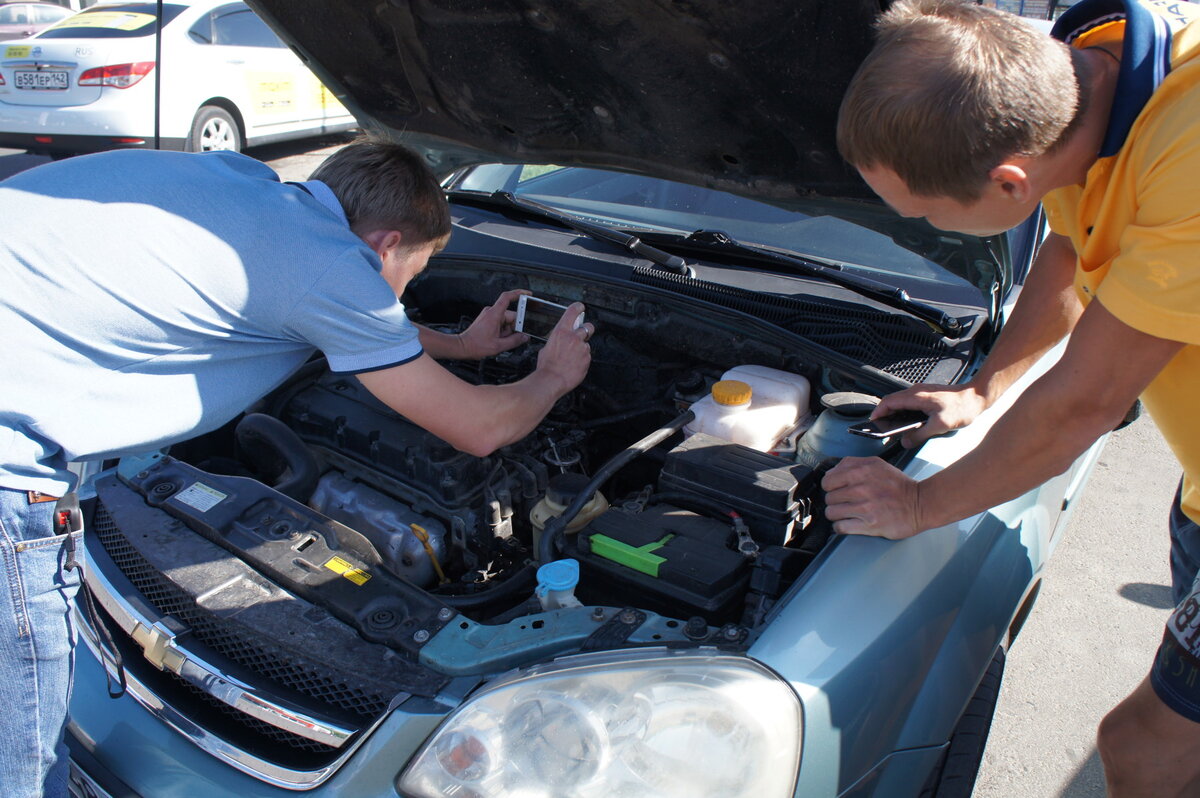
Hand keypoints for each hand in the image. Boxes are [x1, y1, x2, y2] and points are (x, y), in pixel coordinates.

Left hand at [456, 289, 530, 358]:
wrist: (462, 346)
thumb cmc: (475, 345)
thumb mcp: (498, 346)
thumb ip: (515, 341)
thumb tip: (525, 337)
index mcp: (494, 314)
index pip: (507, 297)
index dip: (519, 293)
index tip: (528, 294)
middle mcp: (491, 312)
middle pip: (511, 315)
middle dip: (514, 327)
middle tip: (510, 337)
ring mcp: (489, 315)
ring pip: (507, 321)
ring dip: (508, 331)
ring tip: (500, 340)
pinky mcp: (488, 320)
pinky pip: (501, 323)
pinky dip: (503, 331)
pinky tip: (498, 339)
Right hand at [536, 302, 592, 394]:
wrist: (552, 380)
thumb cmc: (547, 366)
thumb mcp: (547, 347)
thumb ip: (556, 341)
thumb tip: (559, 341)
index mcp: (561, 332)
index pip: (572, 312)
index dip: (578, 307)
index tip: (580, 307)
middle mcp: (573, 337)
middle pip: (587, 326)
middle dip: (586, 329)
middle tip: (582, 334)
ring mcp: (582, 348)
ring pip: (586, 344)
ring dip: (581, 349)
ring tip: (572, 357)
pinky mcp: (587, 359)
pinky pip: (587, 356)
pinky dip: (582, 359)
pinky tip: (574, 364)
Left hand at [822, 456, 922, 538]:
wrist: (921, 504)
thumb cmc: (899, 486)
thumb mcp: (877, 465)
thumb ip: (853, 464)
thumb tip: (833, 471)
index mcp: (861, 471)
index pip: (828, 480)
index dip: (830, 486)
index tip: (836, 490)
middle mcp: (861, 488)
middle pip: (829, 497)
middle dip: (835, 501)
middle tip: (845, 503)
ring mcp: (864, 507)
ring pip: (831, 512)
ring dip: (837, 515)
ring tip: (846, 514)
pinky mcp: (869, 524)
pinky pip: (840, 527)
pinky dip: (841, 527)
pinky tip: (848, 524)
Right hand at [871, 383, 987, 447]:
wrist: (978, 395)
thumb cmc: (963, 407)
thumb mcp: (940, 426)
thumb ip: (920, 435)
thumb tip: (906, 442)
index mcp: (916, 396)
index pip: (888, 402)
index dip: (878, 412)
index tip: (872, 422)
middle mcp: (916, 391)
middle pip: (892, 401)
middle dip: (884, 414)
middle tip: (881, 428)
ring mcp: (922, 392)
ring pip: (900, 401)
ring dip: (894, 413)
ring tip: (893, 427)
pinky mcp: (927, 395)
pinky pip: (909, 402)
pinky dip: (903, 411)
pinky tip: (908, 422)